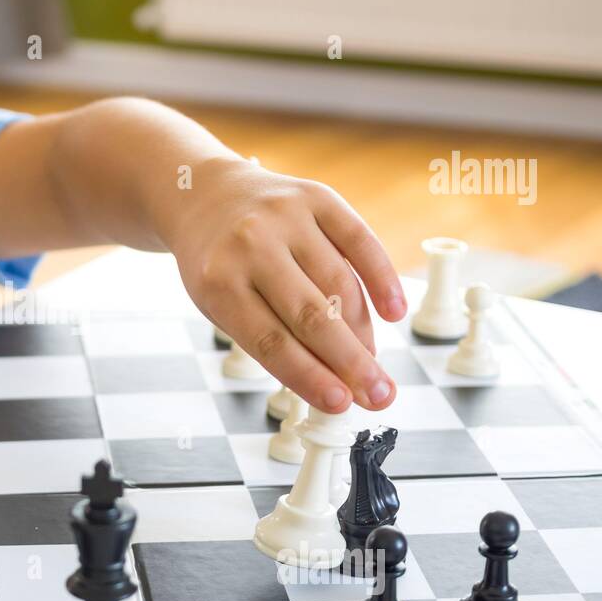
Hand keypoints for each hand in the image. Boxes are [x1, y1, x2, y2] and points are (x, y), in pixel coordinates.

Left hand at [162, 157, 405, 412]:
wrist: (206, 197)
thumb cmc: (218, 265)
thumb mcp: (221, 304)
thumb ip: (271, 337)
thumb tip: (334, 382)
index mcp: (217, 281)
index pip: (270, 341)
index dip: (309, 376)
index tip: (341, 404)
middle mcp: (251, 245)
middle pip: (310, 315)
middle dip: (350, 362)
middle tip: (379, 397)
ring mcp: (285, 216)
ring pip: (338, 282)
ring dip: (363, 331)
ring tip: (375, 366)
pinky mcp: (315, 197)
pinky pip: (359, 240)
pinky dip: (381, 278)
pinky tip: (395, 313)